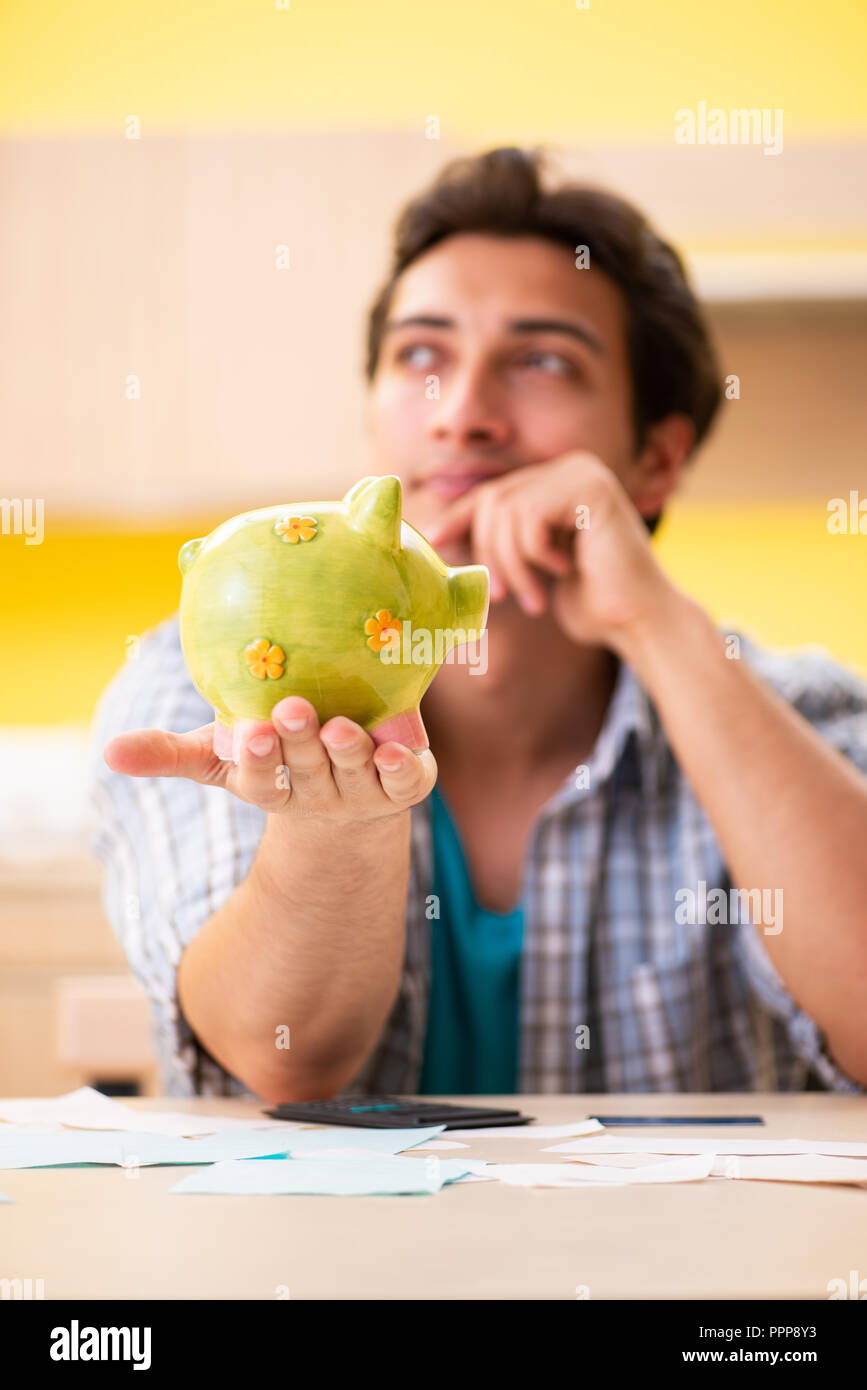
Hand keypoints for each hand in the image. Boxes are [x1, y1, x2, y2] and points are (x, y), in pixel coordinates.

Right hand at [103, 697, 436, 820]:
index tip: (252, 733)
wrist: (353, 790)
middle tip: (293, 709)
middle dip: (300, 743)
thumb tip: (109, 753)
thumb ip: (170, 752)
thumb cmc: (277, 759)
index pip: (261, 780)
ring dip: (348, 753)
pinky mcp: (404, 785)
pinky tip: (395, 749)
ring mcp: (363, 791)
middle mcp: (318, 792)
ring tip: (339, 728)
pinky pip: (405, 781)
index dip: (259, 761)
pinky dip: (399, 768)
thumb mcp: (223, 755)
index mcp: (273, 786)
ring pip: (355, 773)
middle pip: (308, 770)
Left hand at [426, 450, 680, 651]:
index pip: (493, 493)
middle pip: (492, 500)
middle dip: (489, 555)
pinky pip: (528, 519)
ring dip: (510, 566)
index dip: (458, 517)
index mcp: (559, 480)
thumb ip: (504, 540)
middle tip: (500, 595)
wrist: (638, 621)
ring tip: (532, 597)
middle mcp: (572, 466)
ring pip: (505, 512)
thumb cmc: (590, 601)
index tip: (431, 540)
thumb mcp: (533, 566)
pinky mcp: (590, 487)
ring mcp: (583, 472)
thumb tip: (441, 529)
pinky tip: (564, 570)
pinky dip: (534, 556)